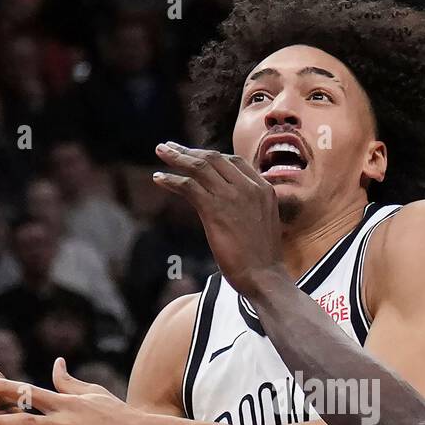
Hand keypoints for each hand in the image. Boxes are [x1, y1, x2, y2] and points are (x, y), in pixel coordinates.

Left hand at [152, 141, 283, 294]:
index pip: (233, 162)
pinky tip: (159, 178)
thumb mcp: (263, 223)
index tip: (193, 155)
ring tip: (160, 152)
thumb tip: (233, 208)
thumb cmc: (263, 259)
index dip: (210, 156)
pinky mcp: (216, 209)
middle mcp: (249, 187)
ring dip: (176, 158)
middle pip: (214, 159)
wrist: (265, 277)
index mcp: (263, 188)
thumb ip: (250, 207)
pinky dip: (171, 180)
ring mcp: (232, 196)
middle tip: (169, 147)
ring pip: (199, 167)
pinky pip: (189, 186)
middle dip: (189, 150)